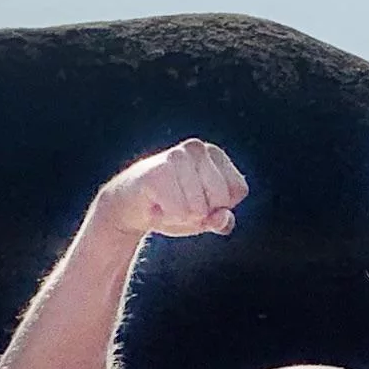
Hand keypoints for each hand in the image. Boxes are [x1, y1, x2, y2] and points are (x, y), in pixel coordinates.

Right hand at [96, 137, 246, 239]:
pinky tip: (155, 205)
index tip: (198, 200)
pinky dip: (167, 217)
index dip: (220, 205)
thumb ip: (220, 220)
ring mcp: (176, 156)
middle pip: (220, 199)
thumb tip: (223, 218)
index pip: (239, 190)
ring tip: (166, 203)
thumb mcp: (203, 218)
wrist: (129, 208)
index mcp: (214, 154)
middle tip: (179, 203)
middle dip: (201, 212)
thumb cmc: (171, 208)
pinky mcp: (158, 171)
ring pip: (199, 208)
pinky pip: (179, 212)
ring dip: (181, 216)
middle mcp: (197, 148)